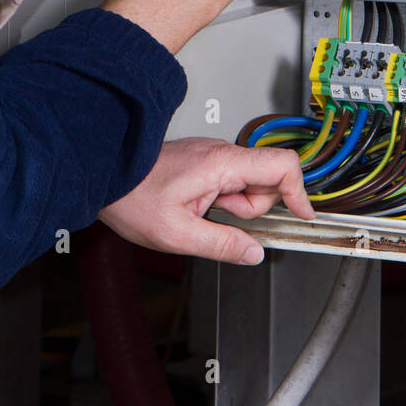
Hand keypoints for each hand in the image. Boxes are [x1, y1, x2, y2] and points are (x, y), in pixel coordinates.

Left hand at [97, 137, 314, 264]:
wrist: (103, 171)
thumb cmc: (132, 197)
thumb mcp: (178, 234)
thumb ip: (222, 244)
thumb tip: (254, 253)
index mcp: (222, 163)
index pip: (281, 165)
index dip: (298, 192)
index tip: (302, 216)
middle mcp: (221, 152)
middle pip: (265, 180)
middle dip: (252, 209)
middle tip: (217, 220)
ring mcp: (211, 154)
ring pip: (246, 183)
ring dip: (234, 205)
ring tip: (198, 213)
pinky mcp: (203, 159)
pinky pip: (228, 180)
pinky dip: (222, 198)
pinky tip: (194, 206)